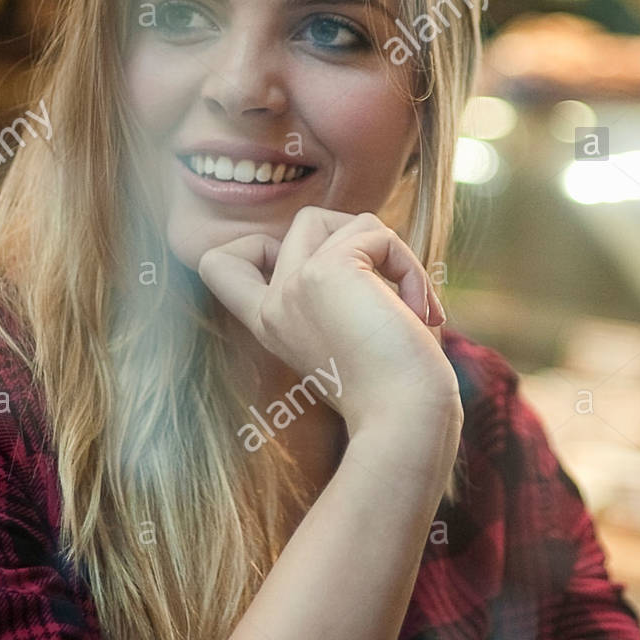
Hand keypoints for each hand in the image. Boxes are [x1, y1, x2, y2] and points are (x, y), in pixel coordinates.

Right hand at [197, 209, 462, 453]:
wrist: (406, 420)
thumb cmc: (394, 388)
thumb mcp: (344, 333)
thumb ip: (333, 293)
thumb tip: (363, 234)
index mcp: (270, 324)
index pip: (217, 263)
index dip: (259, 244)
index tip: (315, 274)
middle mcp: (273, 304)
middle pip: (304, 221)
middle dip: (356, 237)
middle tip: (387, 286)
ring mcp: (292, 286)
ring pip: (344, 220)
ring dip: (391, 251)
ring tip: (413, 302)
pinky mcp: (326, 272)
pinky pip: (376, 234)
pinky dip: (409, 265)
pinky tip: (421, 312)